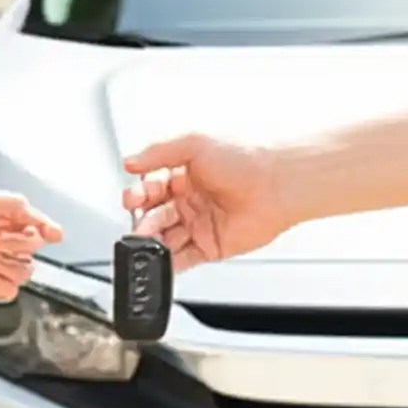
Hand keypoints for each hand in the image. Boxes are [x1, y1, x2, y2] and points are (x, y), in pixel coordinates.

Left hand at [0, 188, 62, 300]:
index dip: (44, 226)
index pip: (30, 221)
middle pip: (32, 245)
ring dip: (13, 262)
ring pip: (25, 268)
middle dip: (22, 242)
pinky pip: (10, 288)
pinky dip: (6, 283)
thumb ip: (5, 202)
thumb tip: (31, 208)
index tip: (54, 233)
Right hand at [121, 134, 289, 271]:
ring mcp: (200, 224)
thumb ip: (158, 153)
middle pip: (154, 215)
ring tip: (144, 241)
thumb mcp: (194, 144)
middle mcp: (191, 200)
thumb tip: (129, 162)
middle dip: (142, 220)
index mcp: (184, 174)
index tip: (133, 198)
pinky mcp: (211, 246)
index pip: (150, 188)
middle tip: (139, 222)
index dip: (138, 194)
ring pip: (165, 238)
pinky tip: (155, 261)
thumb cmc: (245, 158)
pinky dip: (166, 263)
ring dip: (151, 242)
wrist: (277, 184)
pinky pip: (183, 259)